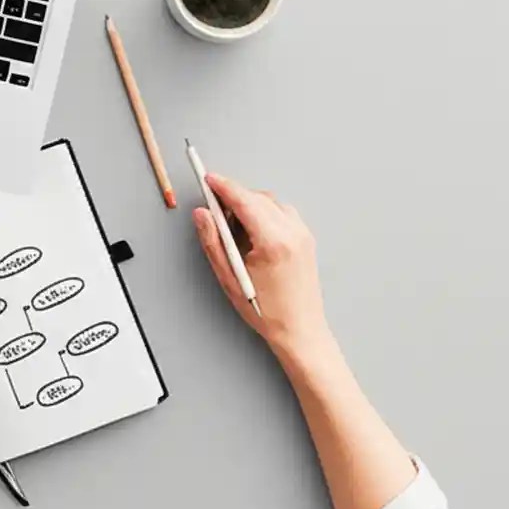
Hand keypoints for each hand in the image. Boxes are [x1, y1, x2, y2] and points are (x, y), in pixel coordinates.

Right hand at [192, 173, 330, 357]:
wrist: (300, 329)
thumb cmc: (266, 310)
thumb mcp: (229, 277)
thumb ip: (213, 241)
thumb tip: (202, 215)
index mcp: (273, 242)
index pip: (245, 201)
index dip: (224, 187)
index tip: (209, 179)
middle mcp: (292, 233)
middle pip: (258, 198)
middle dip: (235, 196)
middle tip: (215, 209)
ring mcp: (302, 234)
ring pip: (271, 202)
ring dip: (251, 205)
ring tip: (234, 227)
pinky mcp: (306, 239)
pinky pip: (283, 212)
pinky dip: (266, 213)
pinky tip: (254, 232)